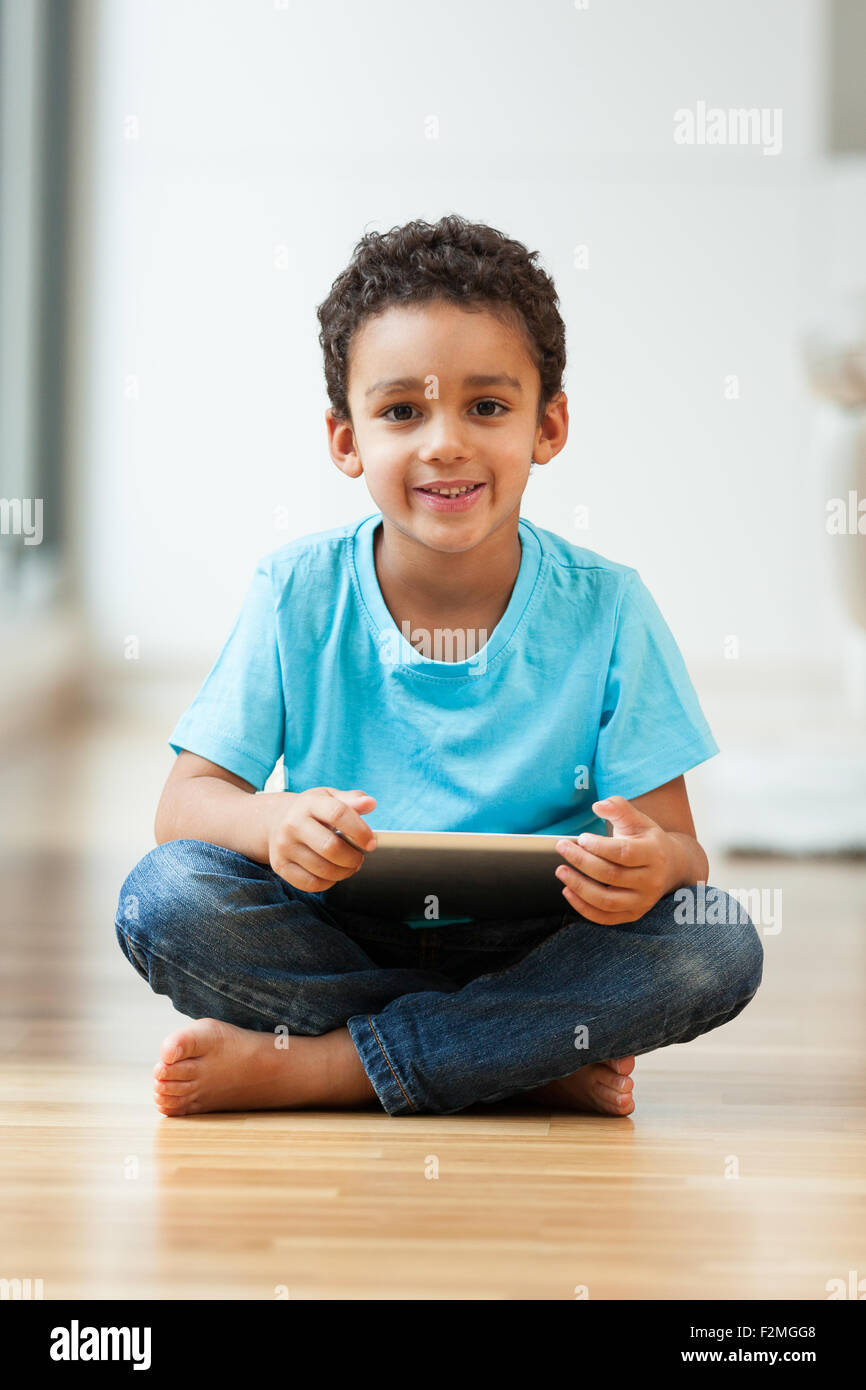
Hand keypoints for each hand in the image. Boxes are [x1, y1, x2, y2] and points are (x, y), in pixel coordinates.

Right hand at [267, 786, 377, 891]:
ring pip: (323, 869)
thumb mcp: (330, 797)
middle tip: (360, 857)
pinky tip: (333, 874)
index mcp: (309, 803)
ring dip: (344, 872)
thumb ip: (352, 799)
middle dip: (353, 857)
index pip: (338, 814)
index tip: (371, 842)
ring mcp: (283, 846)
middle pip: (331, 847)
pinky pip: (310, 883)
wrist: (276, 820)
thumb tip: (370, 803)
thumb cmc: (312, 810)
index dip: (360, 830)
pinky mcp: (280, 866)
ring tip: (349, 866)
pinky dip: (328, 883)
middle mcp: (292, 824)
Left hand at [554, 795, 680, 924]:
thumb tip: (598, 805)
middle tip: (562, 848)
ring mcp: (643, 901)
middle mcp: (652, 880)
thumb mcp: (637, 820)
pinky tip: (568, 892)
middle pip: (611, 875)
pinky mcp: (633, 914)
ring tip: (561, 871)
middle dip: (581, 861)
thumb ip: (618, 808)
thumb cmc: (646, 840)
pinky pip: (605, 918)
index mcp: (654, 854)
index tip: (580, 838)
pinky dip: (583, 908)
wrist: (669, 866)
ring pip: (606, 900)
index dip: (598, 846)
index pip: (623, 853)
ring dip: (579, 887)